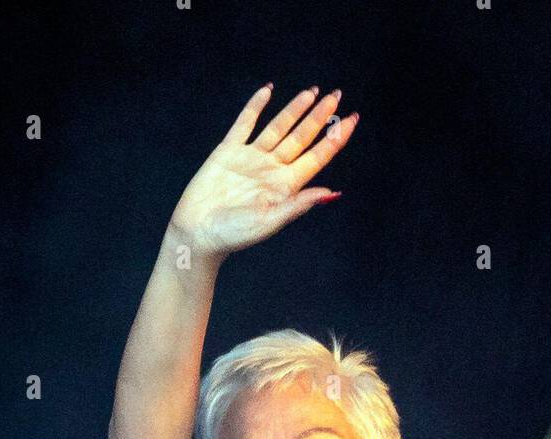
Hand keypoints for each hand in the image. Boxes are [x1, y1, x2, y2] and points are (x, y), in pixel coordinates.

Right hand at [169, 85, 357, 259]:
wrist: (198, 233)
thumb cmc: (234, 234)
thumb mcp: (270, 221)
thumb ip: (298, 205)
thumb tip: (330, 193)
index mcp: (286, 186)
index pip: (317, 157)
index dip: (336, 138)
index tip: (352, 119)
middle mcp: (272, 169)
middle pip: (302, 137)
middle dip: (320, 117)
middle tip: (337, 95)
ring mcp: (251, 158)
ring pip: (279, 127)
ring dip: (295, 109)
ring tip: (312, 92)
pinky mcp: (228, 152)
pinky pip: (245, 124)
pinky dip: (256, 106)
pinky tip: (268, 90)